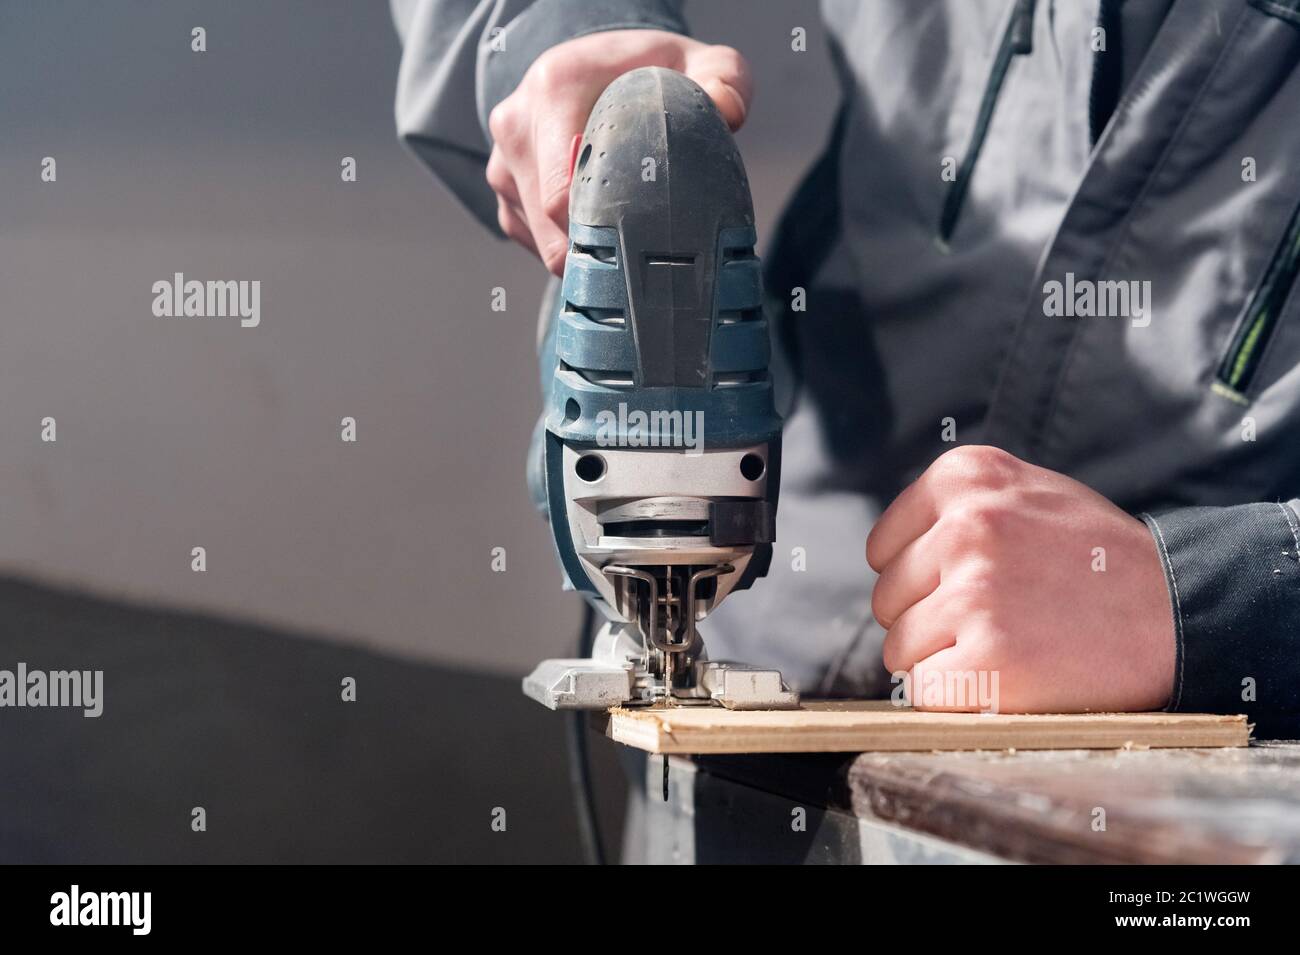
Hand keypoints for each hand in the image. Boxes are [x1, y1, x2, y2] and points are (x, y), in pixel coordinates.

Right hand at [486, 29, 751, 274]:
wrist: (598, 68)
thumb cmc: (650, 73)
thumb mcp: (696, 63)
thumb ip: (724, 79)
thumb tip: (728, 114)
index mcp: (554, 90)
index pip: (561, 192)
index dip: (604, 232)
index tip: (646, 248)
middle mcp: (516, 127)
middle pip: (551, 230)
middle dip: (600, 253)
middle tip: (648, 262)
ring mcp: (503, 165)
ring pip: (542, 243)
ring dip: (585, 252)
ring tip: (628, 237)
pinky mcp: (505, 193)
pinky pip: (535, 243)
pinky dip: (569, 246)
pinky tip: (602, 229)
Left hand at [865, 446, 1175, 712]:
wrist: (1180, 611)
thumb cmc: (1098, 560)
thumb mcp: (1028, 494)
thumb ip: (957, 509)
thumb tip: (887, 555)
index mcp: (966, 475)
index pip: (883, 549)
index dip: (917, 580)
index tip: (962, 588)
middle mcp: (965, 526)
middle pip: (888, 600)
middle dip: (928, 620)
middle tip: (996, 622)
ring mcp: (975, 593)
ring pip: (899, 649)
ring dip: (942, 661)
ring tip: (1008, 645)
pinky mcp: (988, 658)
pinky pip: (924, 691)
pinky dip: (956, 698)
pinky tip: (1005, 678)